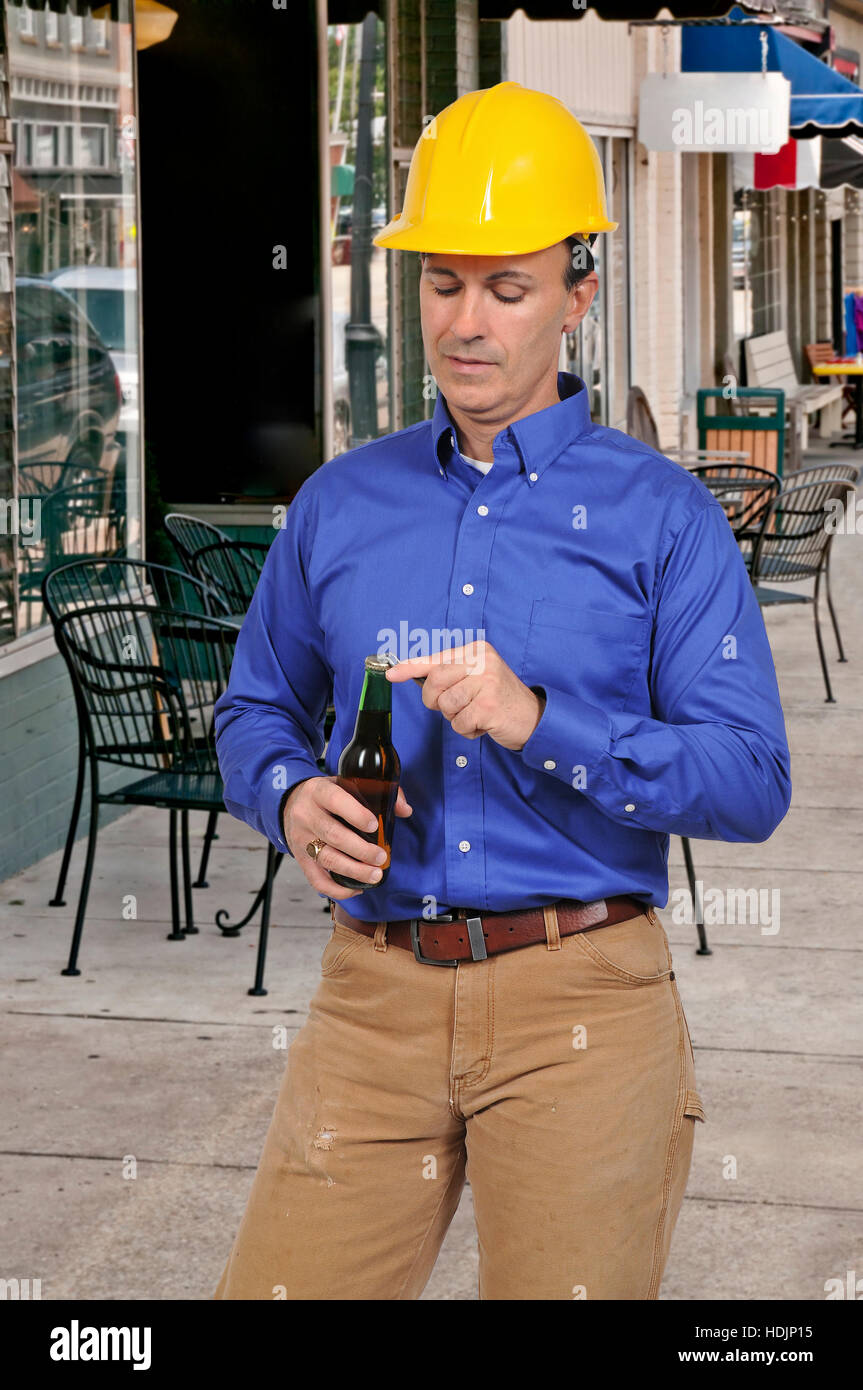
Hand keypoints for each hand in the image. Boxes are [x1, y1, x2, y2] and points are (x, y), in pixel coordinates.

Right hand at [283, 776, 412, 898]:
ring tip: (375, 875)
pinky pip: (316, 880)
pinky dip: (337, 889)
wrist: (290, 804)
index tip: (374, 825)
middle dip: (360, 850)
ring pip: (326, 859)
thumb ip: (377, 791)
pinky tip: (357, 889)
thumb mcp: (344, 783)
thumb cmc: (327, 795)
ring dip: (353, 871)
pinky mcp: (300, 859)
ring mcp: (300, 839)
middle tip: (381, 857)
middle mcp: (306, 815)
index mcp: (319, 791)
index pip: (335, 800)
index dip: (355, 814)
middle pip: (333, 835)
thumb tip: (405, 810)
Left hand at [386, 640, 545, 750]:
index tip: (391, 674)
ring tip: (475, 713)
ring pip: (445, 705)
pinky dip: (468, 730)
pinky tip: (483, 724)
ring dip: (456, 717)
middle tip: (454, 706)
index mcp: (477, 651)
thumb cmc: (499, 699)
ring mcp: (488, 683)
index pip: (436, 659)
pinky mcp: (489, 706)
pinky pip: (459, 723)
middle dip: (435, 701)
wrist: (533, 717)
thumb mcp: (477, 678)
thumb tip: (407, 673)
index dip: (410, 667)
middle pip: (435, 682)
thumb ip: (449, 674)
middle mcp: (483, 662)